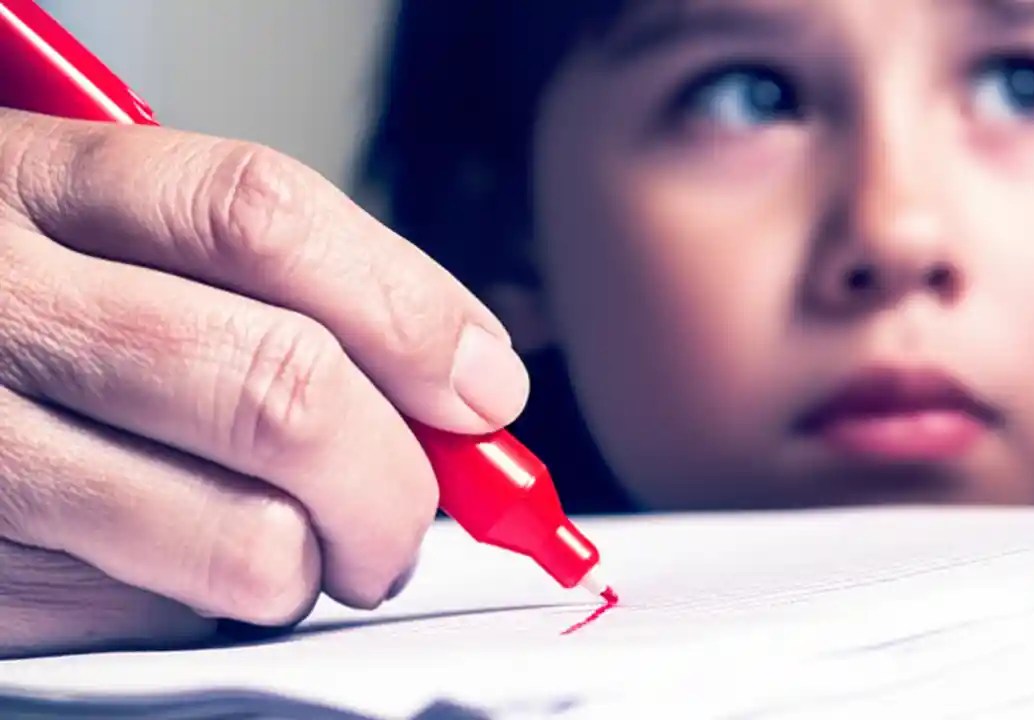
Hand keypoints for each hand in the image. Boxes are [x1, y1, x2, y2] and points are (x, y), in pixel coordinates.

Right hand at [0, 109, 529, 656]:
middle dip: (395, 479)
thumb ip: (275, 280)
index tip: (484, 386)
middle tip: (403, 511)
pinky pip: (159, 621)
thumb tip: (467, 380)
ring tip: (294, 546)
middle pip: (283, 391)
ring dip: (313, 564)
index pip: (265, 220)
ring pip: (245, 542)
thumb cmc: (19, 295)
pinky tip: (172, 558)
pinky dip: (209, 606)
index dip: (410, 313)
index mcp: (45, 184)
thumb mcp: (111, 230)